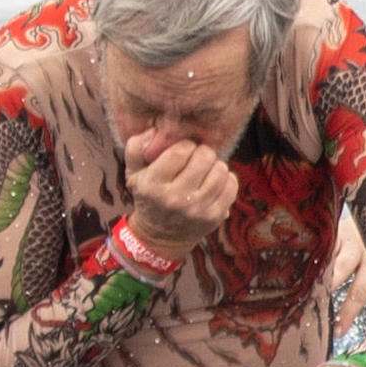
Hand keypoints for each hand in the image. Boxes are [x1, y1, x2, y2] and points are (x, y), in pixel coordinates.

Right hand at [123, 129, 238, 258]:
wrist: (161, 236)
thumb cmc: (149, 197)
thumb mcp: (133, 172)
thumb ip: (136, 147)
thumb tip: (156, 130)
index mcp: (153, 185)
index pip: (180, 151)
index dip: (185, 145)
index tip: (183, 151)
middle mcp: (175, 199)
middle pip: (204, 157)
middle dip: (202, 153)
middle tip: (197, 159)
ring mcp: (197, 210)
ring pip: (220, 169)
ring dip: (215, 165)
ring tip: (205, 171)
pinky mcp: (214, 217)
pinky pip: (231, 185)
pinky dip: (226, 178)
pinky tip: (214, 182)